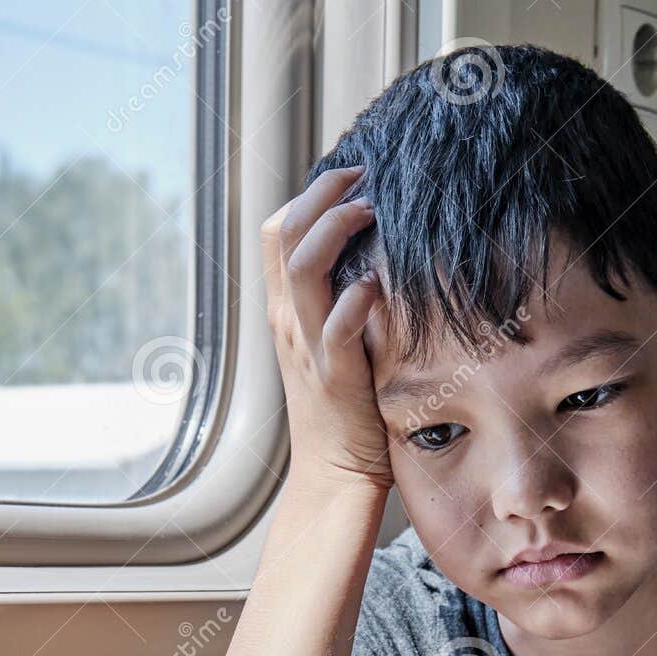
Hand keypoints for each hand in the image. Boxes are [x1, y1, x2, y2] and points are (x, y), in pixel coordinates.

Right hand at [261, 165, 393, 490]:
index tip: (351, 181)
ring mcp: (309, 347)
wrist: (335, 476)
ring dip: (337, 227)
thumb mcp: (332, 346)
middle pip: (283, 231)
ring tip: (373, 212)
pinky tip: (381, 283)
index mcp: (287, 311)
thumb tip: (378, 256)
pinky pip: (337, 325)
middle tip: (365, 178)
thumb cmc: (346, 412)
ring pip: (302, 264)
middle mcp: (291, 322)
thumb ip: (341, 302)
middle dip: (324, 191)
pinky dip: (357, 298)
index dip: (309, 194)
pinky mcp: (336, 376)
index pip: (275, 230)